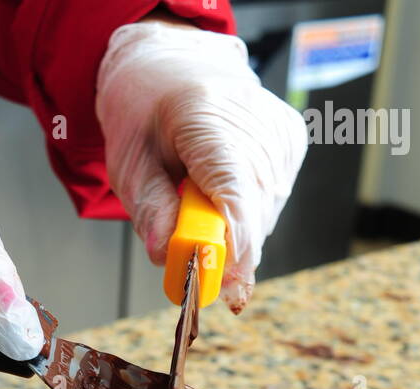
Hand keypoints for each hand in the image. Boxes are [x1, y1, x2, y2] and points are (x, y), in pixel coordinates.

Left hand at [96, 21, 307, 311]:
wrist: (172, 69)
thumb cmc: (145, 119)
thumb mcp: (129, 163)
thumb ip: (150, 211)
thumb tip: (169, 257)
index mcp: (202, 112)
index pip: (233, 186)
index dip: (234, 243)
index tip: (228, 288)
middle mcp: (252, 115)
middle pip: (255, 205)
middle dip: (230, 251)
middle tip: (201, 273)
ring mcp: (277, 127)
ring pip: (268, 210)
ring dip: (236, 232)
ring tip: (202, 212)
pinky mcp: (291, 138)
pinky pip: (274, 199)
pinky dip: (248, 214)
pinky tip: (223, 197)